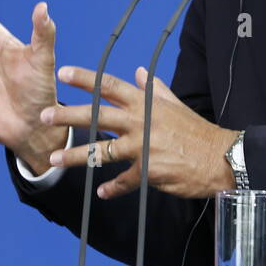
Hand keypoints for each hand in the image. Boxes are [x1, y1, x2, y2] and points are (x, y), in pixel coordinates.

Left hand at [44, 65, 239, 199]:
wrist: (220, 158)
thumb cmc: (196, 130)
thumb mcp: (175, 104)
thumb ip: (154, 89)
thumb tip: (138, 73)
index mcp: (145, 104)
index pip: (110, 86)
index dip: (85, 78)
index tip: (63, 74)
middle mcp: (140, 122)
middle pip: (97, 116)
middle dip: (68, 115)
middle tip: (44, 116)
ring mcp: (142, 148)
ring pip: (101, 151)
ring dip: (76, 156)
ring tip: (55, 158)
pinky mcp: (148, 172)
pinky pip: (122, 181)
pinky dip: (111, 187)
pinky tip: (100, 191)